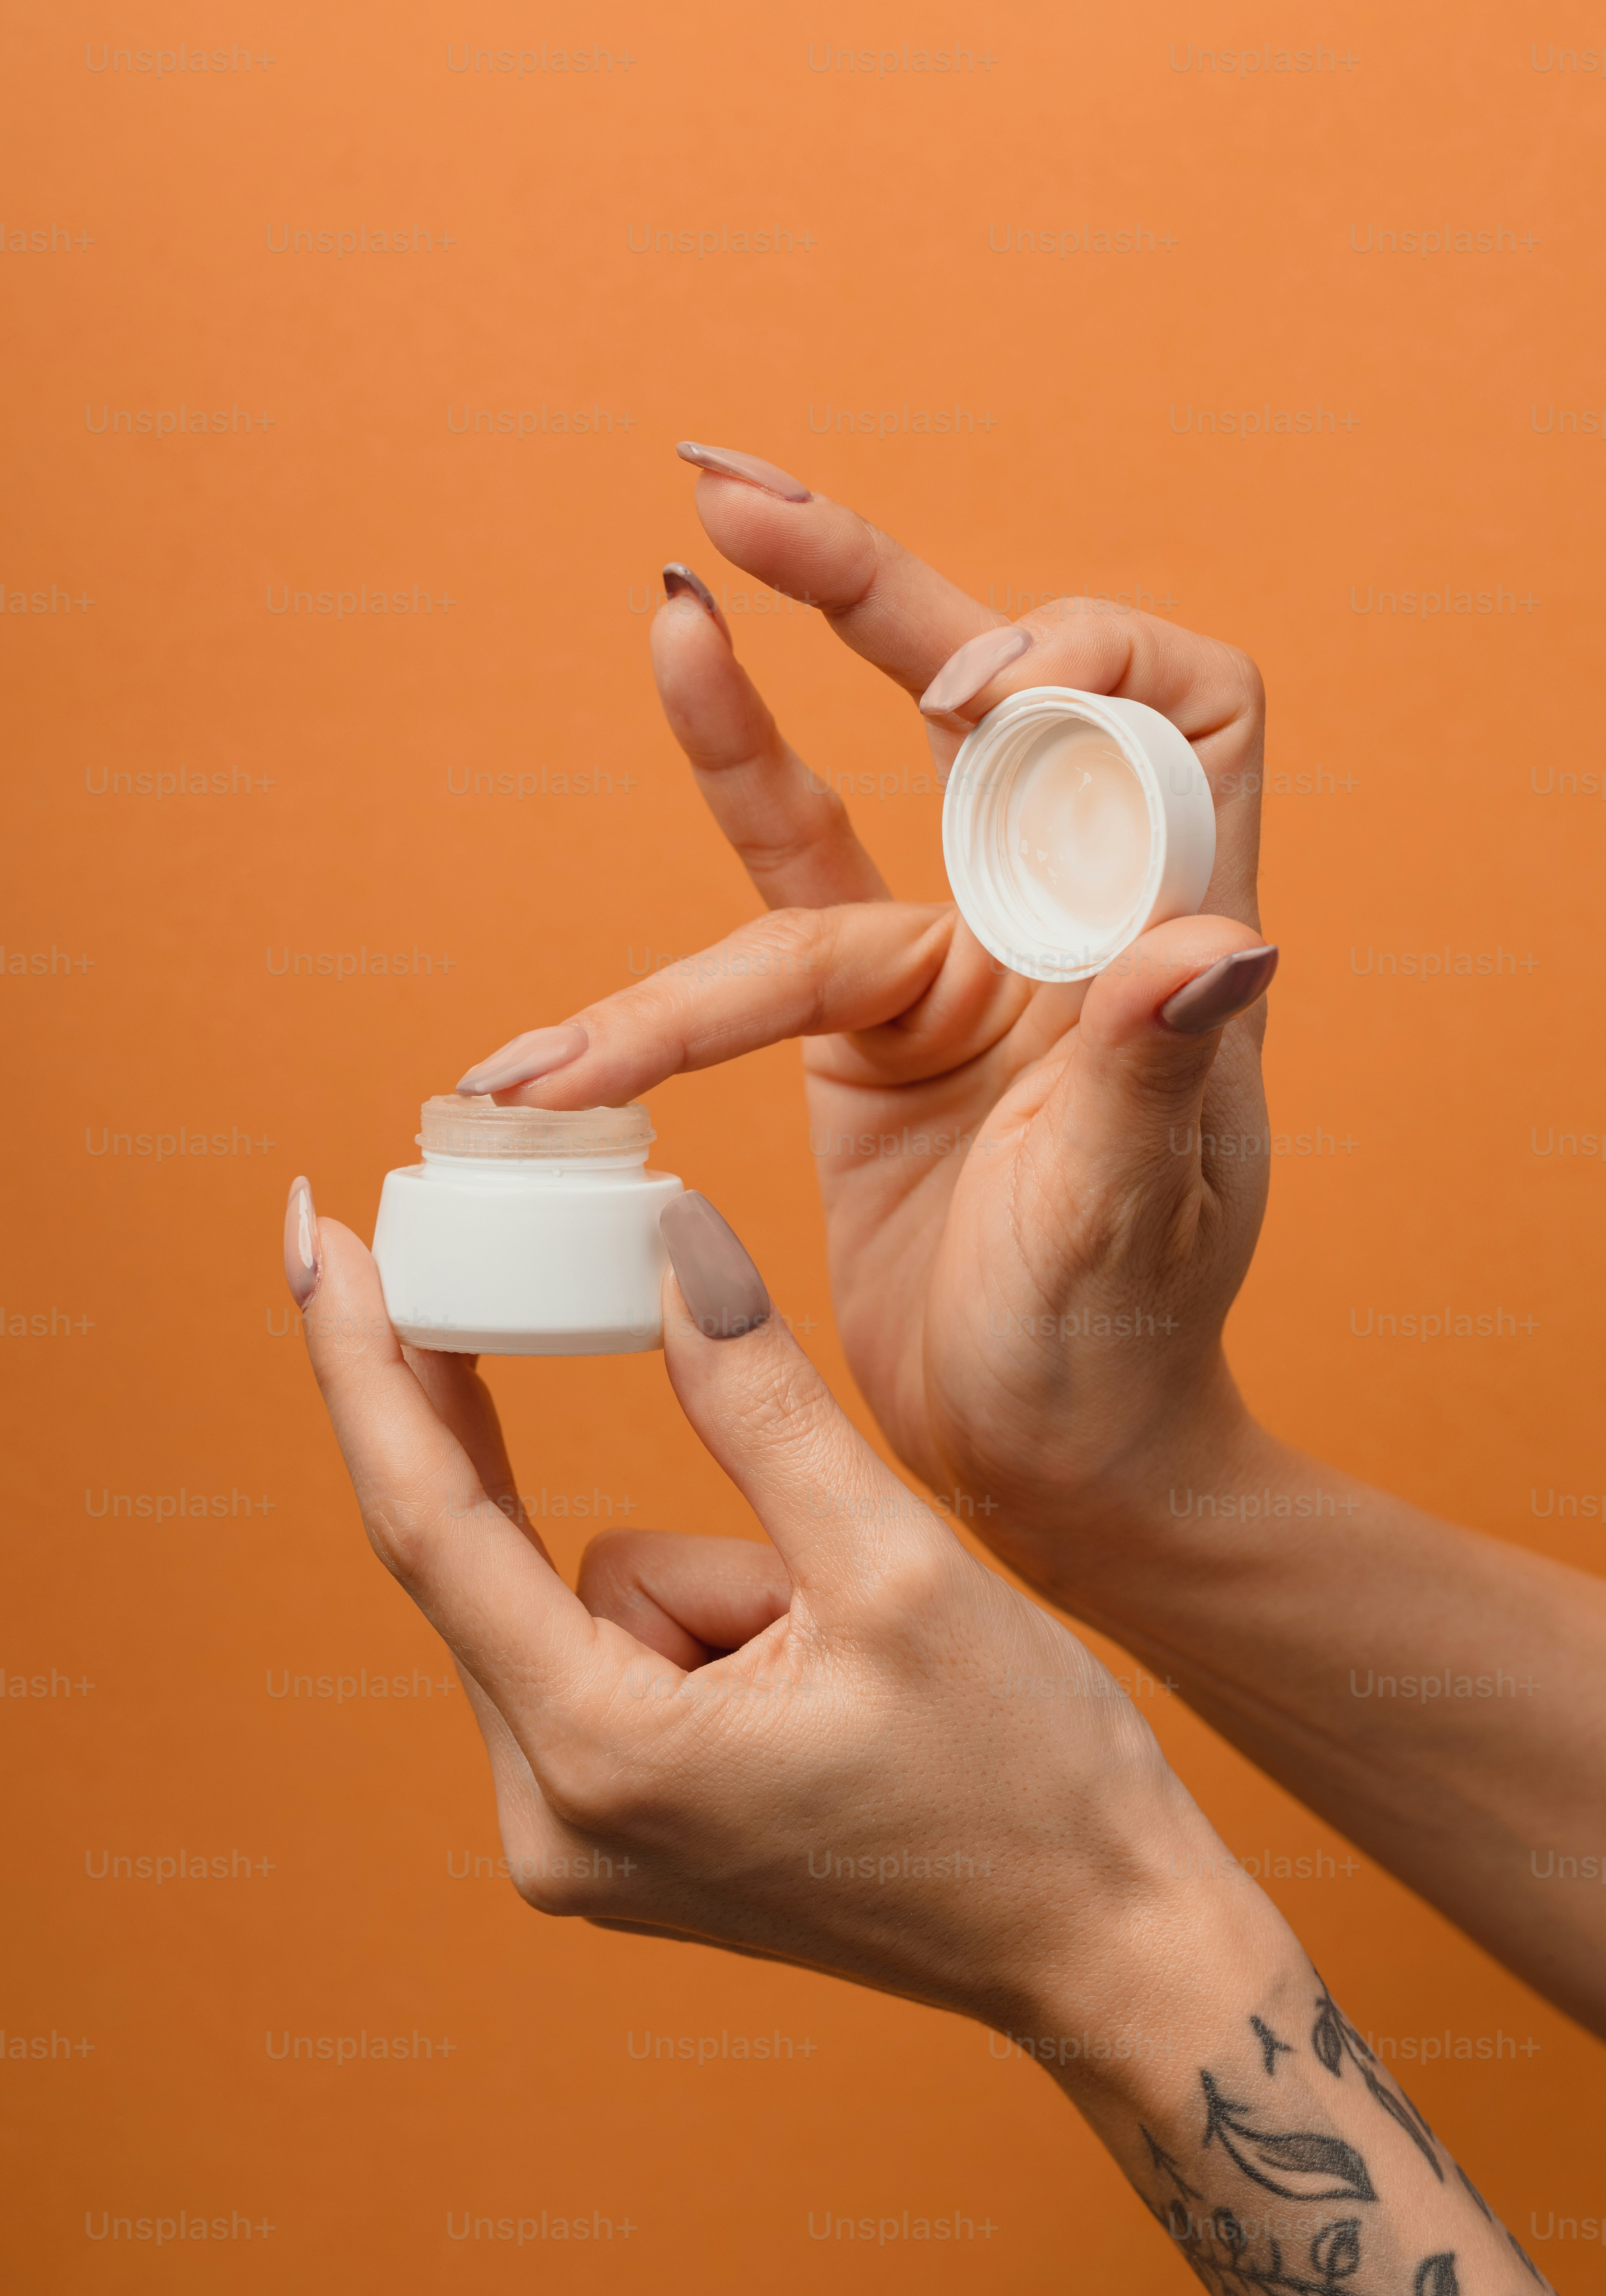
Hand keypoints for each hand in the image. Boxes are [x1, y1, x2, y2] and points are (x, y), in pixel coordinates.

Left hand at [285, 1178, 1605, 2295]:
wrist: (1099, 1944)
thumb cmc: (1026, 1774)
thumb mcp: (895, 1566)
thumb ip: (757, 1399)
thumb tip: (666, 1238)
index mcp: (606, 1756)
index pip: (431, 1522)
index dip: (359, 1363)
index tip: (315, 1234)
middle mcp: (554, 1822)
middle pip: (484, 1560)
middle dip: (489, 1414)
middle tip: (454, 1250)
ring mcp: (579, 1845)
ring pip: (577, 1601)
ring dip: (693, 1569)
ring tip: (836, 1633)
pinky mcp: (618, 1839)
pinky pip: (606, 1654)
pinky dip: (692, 1614)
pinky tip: (811, 1666)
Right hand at [455, 449, 1276, 1599]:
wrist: (1053, 1456)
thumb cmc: (1121, 1347)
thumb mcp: (1136, 1216)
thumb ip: (1159, 1070)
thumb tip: (1220, 944)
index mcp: (1162, 938)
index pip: (1184, 708)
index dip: (1087, 658)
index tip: (981, 708)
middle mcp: (1060, 924)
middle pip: (986, 699)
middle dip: (873, 592)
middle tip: (738, 491)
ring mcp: (954, 966)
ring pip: (839, 800)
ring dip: (736, 713)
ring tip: (668, 603)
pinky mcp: (864, 1024)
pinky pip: (761, 923)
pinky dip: (669, 923)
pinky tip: (591, 900)